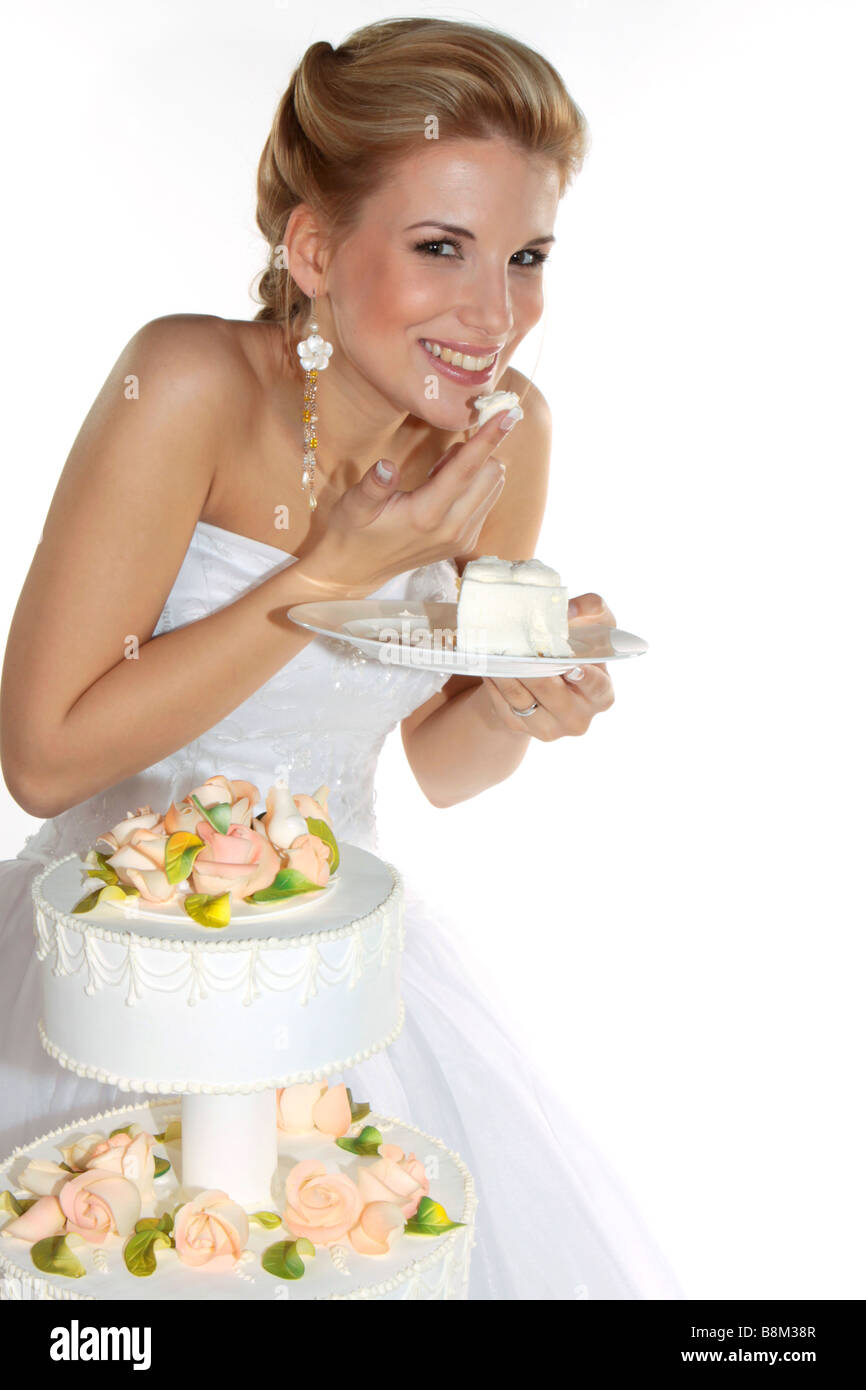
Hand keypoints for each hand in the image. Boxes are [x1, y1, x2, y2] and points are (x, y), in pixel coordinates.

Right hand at [291, 408, 521, 595]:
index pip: (466, 469)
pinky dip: (474, 487)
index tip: (509, 413)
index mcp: (426, 514)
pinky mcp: (465, 542)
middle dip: (476, 453)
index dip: (488, 438)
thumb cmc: (353, 531)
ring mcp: (462, 538)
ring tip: (439, 476)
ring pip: (493, 487)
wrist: (358, 570)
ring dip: (476, 470)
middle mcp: (452, 528)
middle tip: (440, 459)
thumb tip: (387, 467)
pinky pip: (486, 502)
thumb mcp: (354, 505)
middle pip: (491, 475)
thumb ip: (372, 486)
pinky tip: (445, 492)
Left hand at [481, 593, 616, 739]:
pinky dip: (493, 680)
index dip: (585, 679)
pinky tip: (488, 662)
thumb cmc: (577, 647)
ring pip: (520, 697)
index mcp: (601, 696)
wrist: (549, 674)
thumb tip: (569, 610)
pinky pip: (500, 702)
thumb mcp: (593, 624)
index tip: (572, 666)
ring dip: (505, 671)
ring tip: (493, 650)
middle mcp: (577, 718)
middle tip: (517, 645)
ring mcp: (547, 727)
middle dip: (533, 667)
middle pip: (550, 692)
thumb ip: (591, 609)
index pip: (597, 689)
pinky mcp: (519, 726)